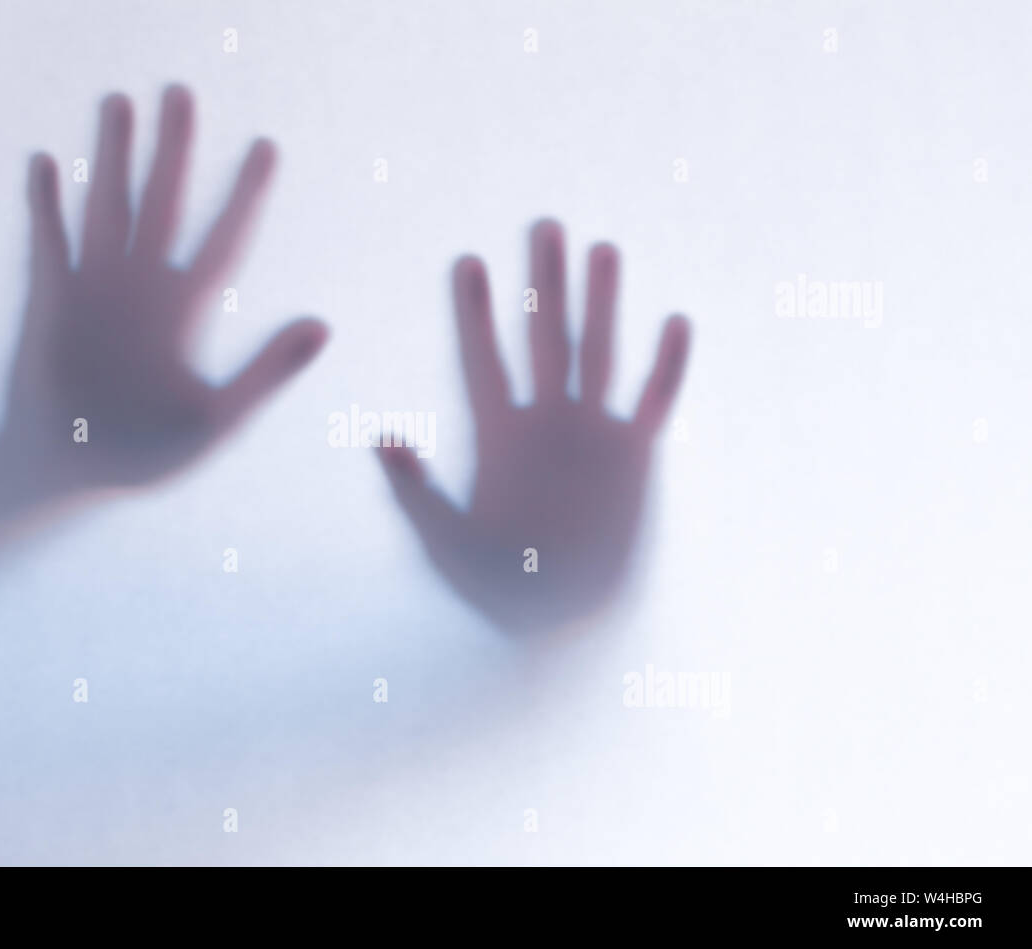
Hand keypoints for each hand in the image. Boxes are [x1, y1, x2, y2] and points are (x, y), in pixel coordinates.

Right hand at [6, 86, 327, 491]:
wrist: (72, 473)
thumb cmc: (148, 455)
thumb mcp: (219, 420)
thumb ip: (268, 372)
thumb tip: (324, 326)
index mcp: (188, 312)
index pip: (225, 238)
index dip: (247, 194)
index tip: (268, 146)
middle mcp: (145, 289)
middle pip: (163, 202)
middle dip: (172, 149)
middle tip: (181, 91)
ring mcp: (96, 290)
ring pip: (108, 207)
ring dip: (112, 158)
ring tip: (119, 102)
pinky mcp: (52, 302)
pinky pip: (49, 242)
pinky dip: (47, 206)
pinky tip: (47, 164)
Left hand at [378, 220, 689, 635]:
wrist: (556, 616)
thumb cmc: (492, 586)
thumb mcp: (445, 543)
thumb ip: (415, 493)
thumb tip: (381, 440)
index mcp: (495, 433)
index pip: (482, 359)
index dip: (472, 313)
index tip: (466, 261)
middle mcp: (543, 420)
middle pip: (543, 337)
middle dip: (543, 283)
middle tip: (543, 225)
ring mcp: (590, 434)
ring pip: (598, 354)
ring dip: (603, 303)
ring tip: (603, 247)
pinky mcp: (632, 459)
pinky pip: (654, 403)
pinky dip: (666, 367)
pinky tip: (674, 320)